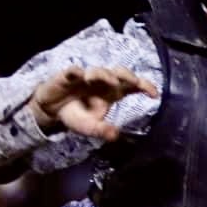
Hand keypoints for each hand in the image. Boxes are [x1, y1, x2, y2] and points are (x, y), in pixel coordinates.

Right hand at [31, 67, 157, 140]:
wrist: (52, 111)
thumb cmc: (77, 116)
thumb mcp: (89, 127)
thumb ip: (101, 130)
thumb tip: (115, 135)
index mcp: (113, 93)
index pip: (133, 86)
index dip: (145, 86)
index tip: (154, 94)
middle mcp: (103, 82)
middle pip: (120, 73)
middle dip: (127, 76)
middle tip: (133, 82)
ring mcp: (86, 77)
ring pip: (99, 71)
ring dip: (103, 75)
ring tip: (103, 81)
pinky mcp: (68, 76)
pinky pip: (73, 72)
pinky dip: (76, 72)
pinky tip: (78, 74)